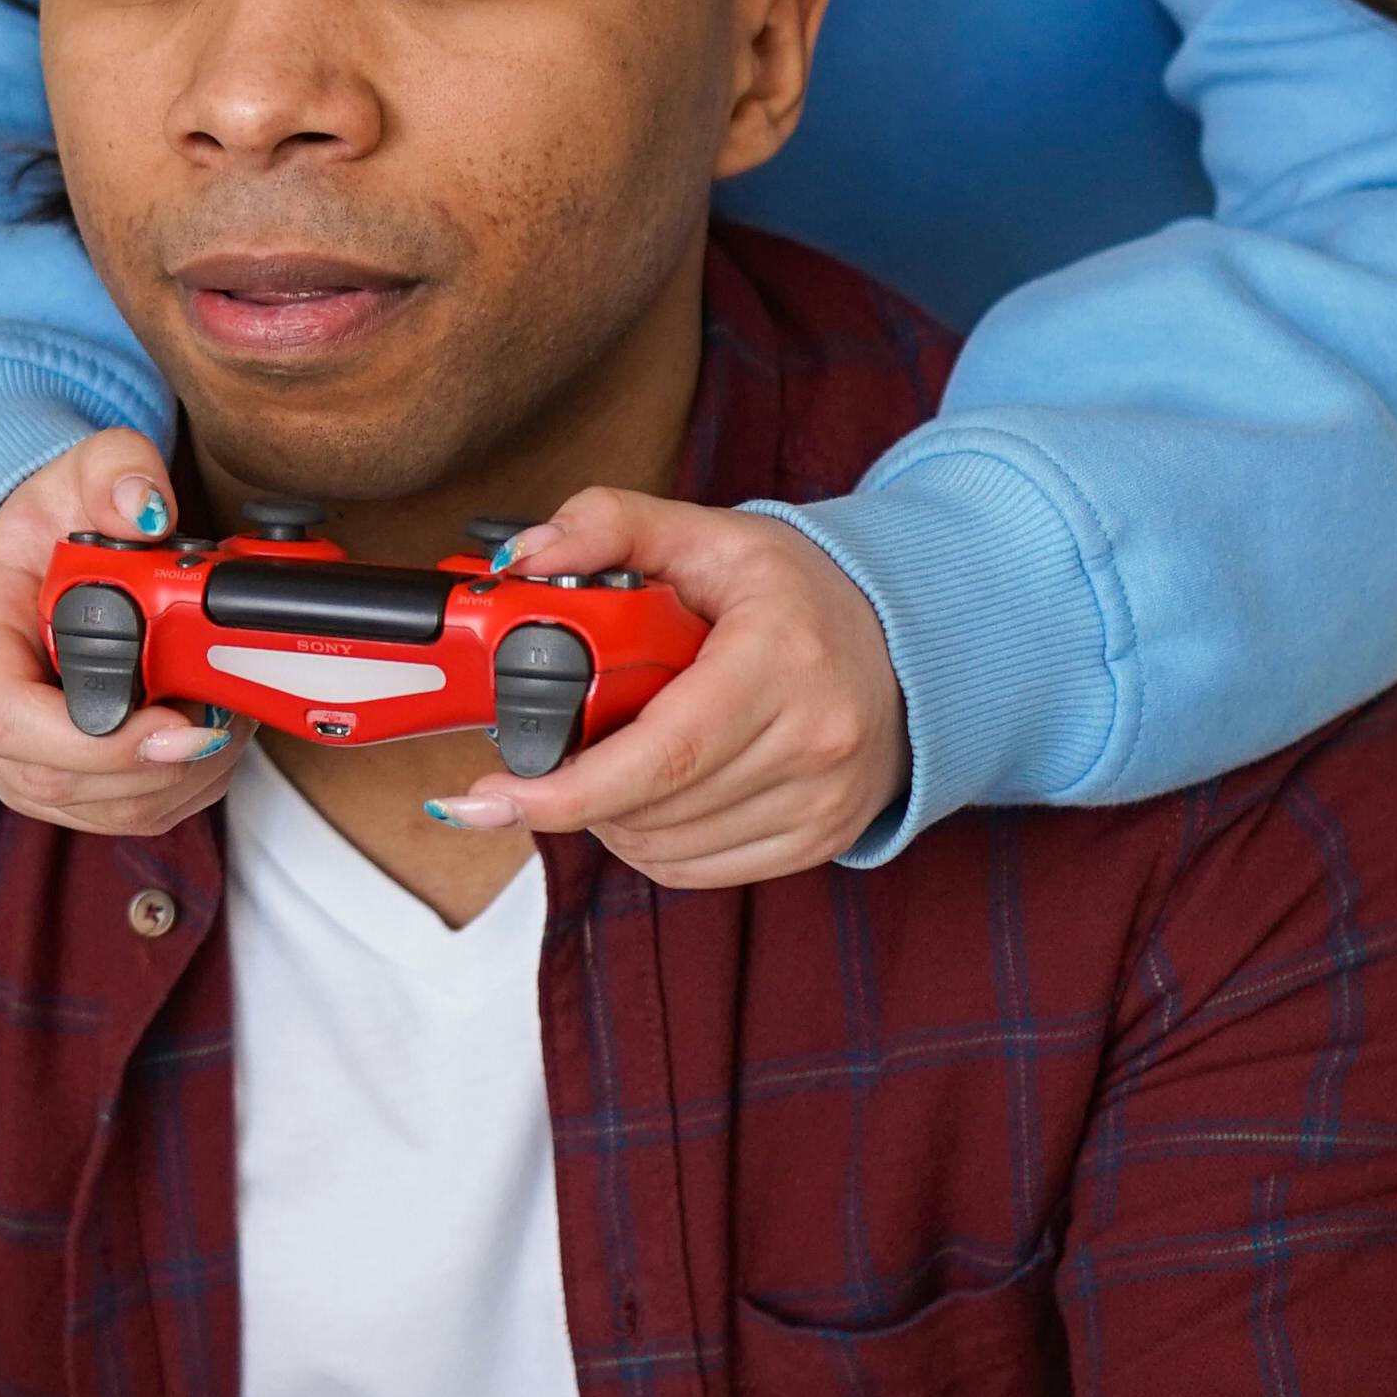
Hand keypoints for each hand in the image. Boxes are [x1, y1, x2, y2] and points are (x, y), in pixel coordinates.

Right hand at [0, 425, 242, 842]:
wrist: (40, 567)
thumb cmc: (48, 529)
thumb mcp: (77, 473)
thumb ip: (115, 472)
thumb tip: (147, 510)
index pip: (5, 716)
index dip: (92, 739)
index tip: (170, 721)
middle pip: (57, 779)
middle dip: (155, 763)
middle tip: (223, 718)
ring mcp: (18, 764)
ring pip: (101, 810)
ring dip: (181, 778)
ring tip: (225, 719)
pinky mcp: (63, 791)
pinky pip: (127, 817)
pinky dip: (184, 789)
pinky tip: (212, 739)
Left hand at [429, 492, 908, 888]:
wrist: (908, 644)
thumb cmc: (800, 593)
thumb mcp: (708, 534)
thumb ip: (608, 525)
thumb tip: (522, 558)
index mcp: (782, 656)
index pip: (661, 752)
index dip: (564, 788)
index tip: (488, 797)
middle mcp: (814, 739)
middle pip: (651, 807)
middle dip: (572, 792)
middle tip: (545, 754)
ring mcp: (822, 801)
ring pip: (664, 849)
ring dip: (608, 819)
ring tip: (607, 763)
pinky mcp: (820, 841)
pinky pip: (698, 871)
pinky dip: (650, 844)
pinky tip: (647, 797)